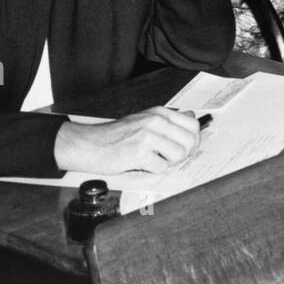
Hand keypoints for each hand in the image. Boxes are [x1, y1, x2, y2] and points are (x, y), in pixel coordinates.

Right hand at [56, 107, 200, 174]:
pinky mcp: (139, 154)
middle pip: (190, 141)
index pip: (193, 125)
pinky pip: (161, 168)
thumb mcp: (144, 119)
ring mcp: (147, 137)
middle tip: (169, 158)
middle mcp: (155, 121)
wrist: (90, 144)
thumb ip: (168, 121)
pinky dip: (154, 170)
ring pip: (179, 155)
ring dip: (169, 163)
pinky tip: (142, 164)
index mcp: (159, 113)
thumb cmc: (116, 135)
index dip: (193, 140)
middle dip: (184, 154)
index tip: (186, 148)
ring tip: (154, 160)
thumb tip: (193, 120)